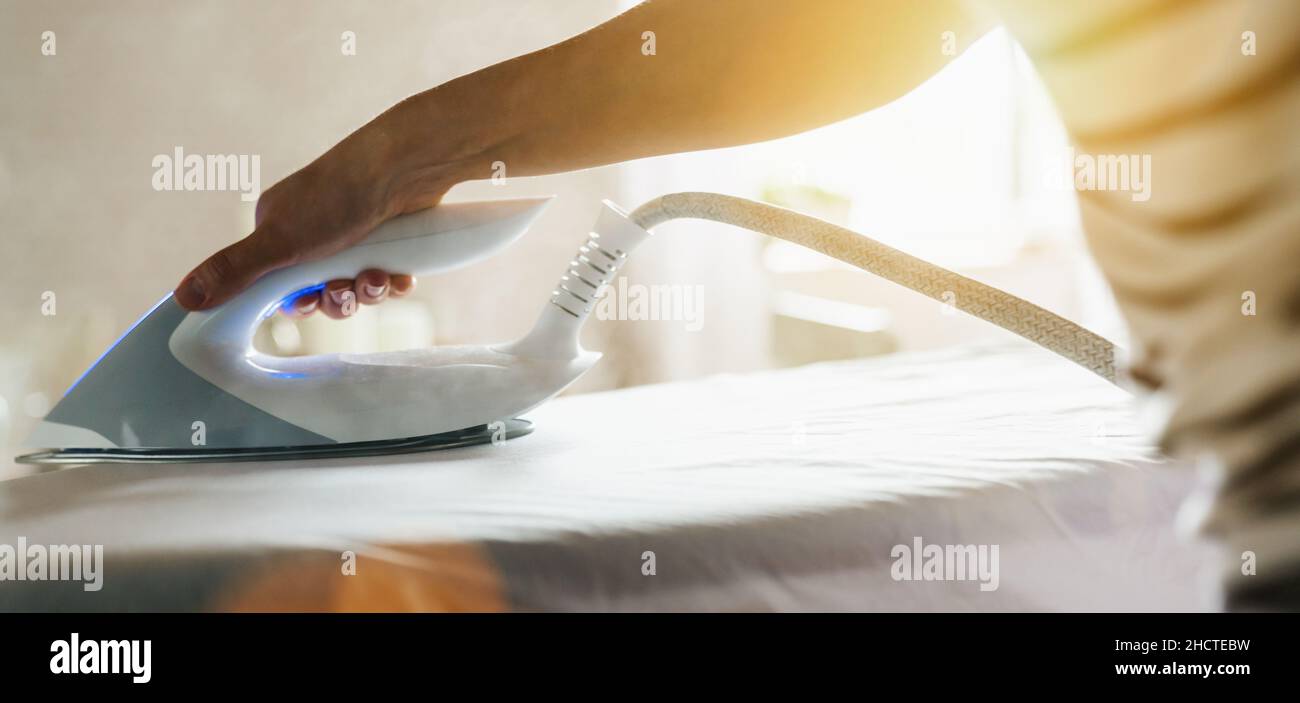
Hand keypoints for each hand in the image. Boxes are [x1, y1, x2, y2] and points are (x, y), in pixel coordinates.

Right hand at [173, 108, 458, 314]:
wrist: (405, 168)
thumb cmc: (338, 197)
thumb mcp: (278, 242)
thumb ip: (233, 271)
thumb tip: (183, 297)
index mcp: (279, 229)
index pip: (277, 286)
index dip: (296, 303)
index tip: (306, 303)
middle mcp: (315, 231)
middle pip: (321, 291)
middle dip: (336, 299)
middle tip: (344, 289)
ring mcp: (356, 235)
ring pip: (357, 287)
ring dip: (367, 291)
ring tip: (376, 277)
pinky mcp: (391, 239)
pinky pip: (389, 278)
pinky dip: (394, 281)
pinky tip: (400, 273)